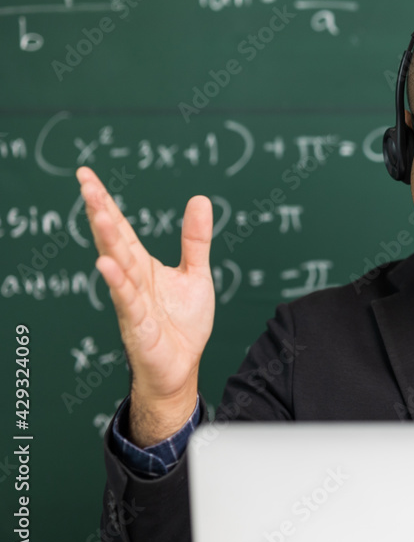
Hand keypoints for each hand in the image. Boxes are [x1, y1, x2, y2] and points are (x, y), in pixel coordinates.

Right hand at [77, 167, 214, 444]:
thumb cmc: (183, 323)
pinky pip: (127, 301)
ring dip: (108, 242)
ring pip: (118, 267)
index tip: (86, 175)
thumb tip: (200, 199)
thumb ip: (195, 240)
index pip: (121, 228)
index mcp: (143, 266)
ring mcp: (132, 302)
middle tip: (86, 184)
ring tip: (100, 214)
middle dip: (101, 212)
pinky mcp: (138, 325)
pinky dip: (118, 284)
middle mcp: (133, 280)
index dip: (105, 202)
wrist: (183, 366)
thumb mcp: (196, 274)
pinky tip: (107, 265)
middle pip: (114, 241)